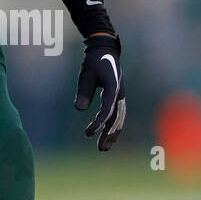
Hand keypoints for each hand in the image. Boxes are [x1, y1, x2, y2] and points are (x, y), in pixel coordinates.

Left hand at [74, 34, 125, 151]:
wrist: (104, 50)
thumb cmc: (93, 61)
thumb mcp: (85, 75)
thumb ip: (83, 92)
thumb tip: (79, 109)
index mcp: (113, 87)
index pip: (107, 109)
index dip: (98, 123)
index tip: (87, 133)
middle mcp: (120, 93)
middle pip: (116, 118)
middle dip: (109, 134)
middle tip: (100, 149)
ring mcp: (121, 95)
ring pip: (119, 119)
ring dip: (112, 134)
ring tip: (104, 148)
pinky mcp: (117, 97)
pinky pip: (117, 115)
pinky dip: (113, 126)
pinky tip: (107, 136)